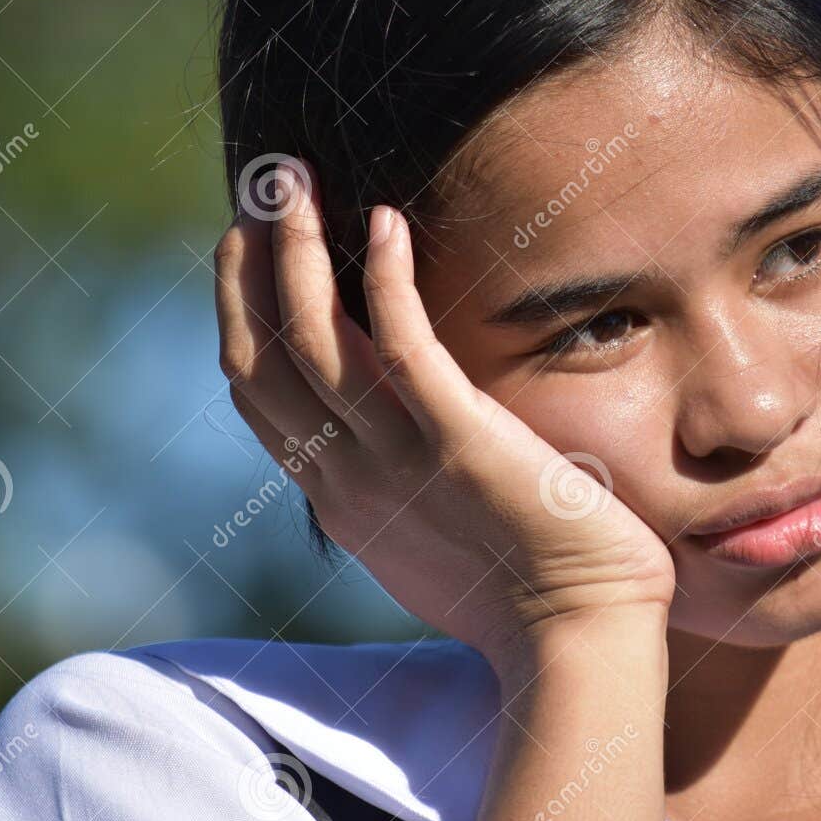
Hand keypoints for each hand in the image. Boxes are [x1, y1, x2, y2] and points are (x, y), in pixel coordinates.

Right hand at [212, 159, 674, 666]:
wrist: (580, 640)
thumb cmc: (526, 592)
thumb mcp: (433, 535)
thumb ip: (402, 481)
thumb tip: (402, 434)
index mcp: (342, 498)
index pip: (260, 391)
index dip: (239, 313)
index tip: (243, 246)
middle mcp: (350, 477)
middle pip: (263, 355)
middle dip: (248, 267)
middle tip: (257, 187)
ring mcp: (399, 461)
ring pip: (314, 339)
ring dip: (295, 253)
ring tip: (294, 181)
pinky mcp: (463, 444)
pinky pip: (404, 347)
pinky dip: (387, 282)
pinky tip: (387, 221)